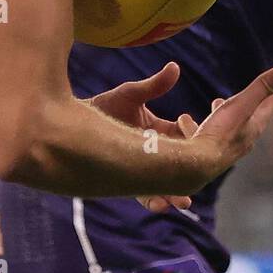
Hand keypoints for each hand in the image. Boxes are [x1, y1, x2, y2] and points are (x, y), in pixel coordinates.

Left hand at [90, 62, 194, 211]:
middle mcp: (155, 150)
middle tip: (197, 173)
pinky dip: (154, 200)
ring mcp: (142, 166)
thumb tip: (174, 67)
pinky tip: (160, 204)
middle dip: (189, 172)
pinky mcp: (128, 179)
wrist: (74, 122)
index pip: (185, 136)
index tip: (189, 126)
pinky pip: (145, 194)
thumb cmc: (104, 105)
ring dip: (175, 192)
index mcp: (159, 129)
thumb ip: (152, 86)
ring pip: (165, 183)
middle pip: (180, 164)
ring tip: (182, 201)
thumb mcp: (129, 95)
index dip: (193, 135)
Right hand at [191, 66, 272, 174]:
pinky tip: (187, 121)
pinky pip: (209, 132)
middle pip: (258, 113)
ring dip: (229, 110)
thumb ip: (261, 89)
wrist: (195, 169)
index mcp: (255, 124)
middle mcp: (246, 136)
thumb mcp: (240, 107)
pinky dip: (203, 122)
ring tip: (218, 101)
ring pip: (232, 123)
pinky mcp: (211, 151)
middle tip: (270, 91)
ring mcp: (229, 145)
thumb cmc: (218, 136)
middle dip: (263, 100)